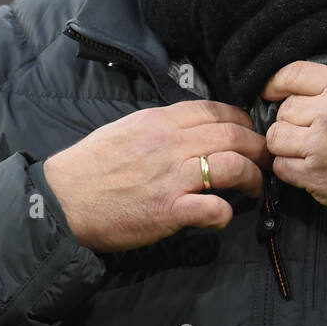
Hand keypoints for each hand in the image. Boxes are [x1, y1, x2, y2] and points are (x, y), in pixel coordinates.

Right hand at [41, 100, 268, 251]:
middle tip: (264, 159)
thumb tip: (192, 127)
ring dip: (252, 177)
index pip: (214, 110)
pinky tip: (223, 215)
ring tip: (254, 186)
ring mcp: (170, 178)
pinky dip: (226, 212)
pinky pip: (213, 207)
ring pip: (232, 165)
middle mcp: (168, 144)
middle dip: (257, 146)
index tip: (249, 130)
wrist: (62, 201)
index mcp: (158, 122)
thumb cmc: (90, 168)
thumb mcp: (126, 129)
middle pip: (232, 134)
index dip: (241, 119)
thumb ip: (161, 126)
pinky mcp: (167, 211)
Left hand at [262, 61, 326, 225]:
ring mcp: (320, 145)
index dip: (275, 84)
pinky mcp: (315, 176)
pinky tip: (311, 168)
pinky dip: (291, 168)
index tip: (271, 92)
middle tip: (310, 131)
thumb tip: (304, 90)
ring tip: (306, 150)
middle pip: (283, 109)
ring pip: (276, 138)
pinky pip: (282, 167)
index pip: (291, 73)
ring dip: (286, 144)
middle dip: (292, 120)